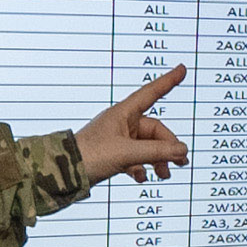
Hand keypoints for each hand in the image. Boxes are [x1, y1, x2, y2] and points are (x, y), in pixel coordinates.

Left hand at [77, 64, 190, 183]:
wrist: (64, 173)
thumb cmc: (90, 156)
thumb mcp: (127, 153)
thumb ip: (157, 152)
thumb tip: (182, 151)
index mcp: (123, 113)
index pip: (151, 93)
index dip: (167, 81)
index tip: (182, 69)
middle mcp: (123, 123)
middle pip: (155, 130)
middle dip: (167, 147)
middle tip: (180, 163)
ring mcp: (119, 139)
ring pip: (148, 146)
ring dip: (158, 160)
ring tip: (164, 174)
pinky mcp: (115, 154)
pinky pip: (136, 157)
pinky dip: (141, 167)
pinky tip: (140, 177)